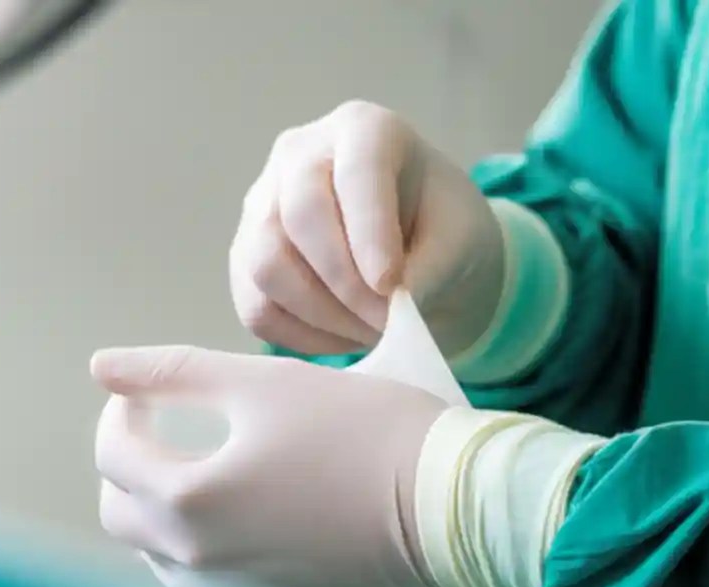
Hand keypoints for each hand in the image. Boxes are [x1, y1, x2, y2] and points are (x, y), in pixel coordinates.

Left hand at [92, 345, 446, 586]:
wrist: (452, 503)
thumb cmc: (365, 431)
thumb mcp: (262, 382)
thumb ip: (173, 371)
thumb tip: (100, 366)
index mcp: (189, 501)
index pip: (112, 454)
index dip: (122, 410)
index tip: (149, 393)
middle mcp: (201, 561)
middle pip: (121, 513)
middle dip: (128, 465)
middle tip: (163, 429)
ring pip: (157, 559)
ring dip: (156, 513)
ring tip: (195, 472)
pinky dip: (196, 554)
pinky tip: (232, 521)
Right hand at [230, 100, 504, 356]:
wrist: (416, 249)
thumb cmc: (441, 229)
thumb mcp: (463, 239)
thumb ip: (434, 266)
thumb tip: (391, 304)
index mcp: (363, 128)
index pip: (356, 173)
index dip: (370, 233)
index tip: (392, 287)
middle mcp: (299, 153)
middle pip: (299, 217)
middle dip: (345, 283)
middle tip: (388, 322)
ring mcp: (262, 203)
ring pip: (265, 265)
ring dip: (321, 314)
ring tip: (370, 330)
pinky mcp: (245, 255)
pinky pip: (256, 306)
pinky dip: (300, 335)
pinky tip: (342, 336)